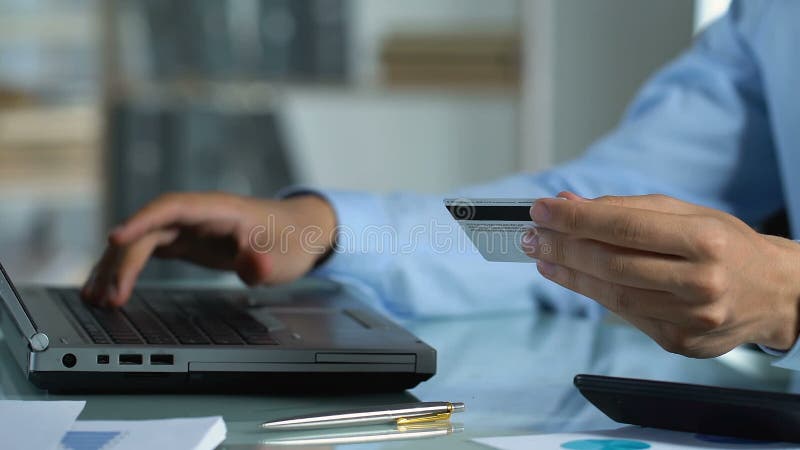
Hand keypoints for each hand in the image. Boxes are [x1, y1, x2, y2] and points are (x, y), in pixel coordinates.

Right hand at [82, 192, 335, 306]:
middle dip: (123, 260)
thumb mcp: (282, 256)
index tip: (115, 238)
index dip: (141, 221)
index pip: (171, 208)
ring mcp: (189, 228)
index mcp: (217, 210)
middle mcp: (197, 215)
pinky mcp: (187, 242)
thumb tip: (251, 268)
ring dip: (117, 266)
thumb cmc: (290, 239)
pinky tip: (110, 286)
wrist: (299, 233)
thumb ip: (263, 263)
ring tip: (95, 297)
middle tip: (109, 297)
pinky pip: (149, 251)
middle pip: (148, 230)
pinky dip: (128, 268)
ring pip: (142, 241)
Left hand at [522, 192, 799, 357]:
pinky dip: (593, 294)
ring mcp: (690, 318)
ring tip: (543, 257)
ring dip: (568, 274)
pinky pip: (625, 314)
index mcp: (705, 240)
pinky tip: (573, 278)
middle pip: (612, 264)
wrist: (775, 293)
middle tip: (533, 236)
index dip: (576, 219)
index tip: (541, 210)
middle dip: (562, 248)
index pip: (624, 226)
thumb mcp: (687, 214)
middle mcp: (700, 282)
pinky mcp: (680, 342)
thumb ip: (626, 208)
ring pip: (612, 294)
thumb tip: (568, 203)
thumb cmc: (727, 245)